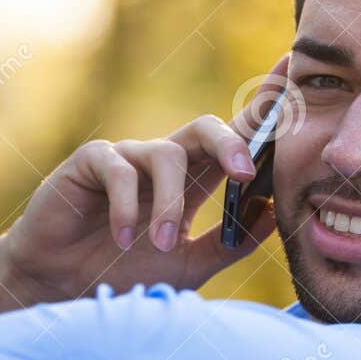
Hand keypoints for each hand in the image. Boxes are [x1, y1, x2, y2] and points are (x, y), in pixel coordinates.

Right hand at [0, 82, 283, 302]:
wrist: (63, 287)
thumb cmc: (126, 271)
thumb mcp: (190, 266)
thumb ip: (230, 243)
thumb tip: (274, 212)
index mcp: (196, 179)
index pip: (237, 138)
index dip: (266, 106)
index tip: (296, 72)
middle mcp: (165, 160)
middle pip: (208, 127)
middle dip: (232, 143)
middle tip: (244, 173)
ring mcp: (128, 157)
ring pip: (166, 155)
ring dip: (170, 203)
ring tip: (163, 244)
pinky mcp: (90, 162)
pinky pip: (119, 168)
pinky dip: (126, 205)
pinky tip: (122, 239)